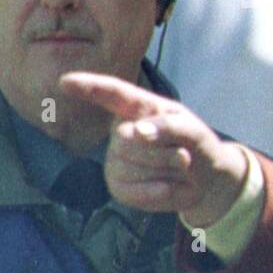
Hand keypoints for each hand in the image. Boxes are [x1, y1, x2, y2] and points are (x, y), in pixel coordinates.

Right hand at [59, 72, 248, 227]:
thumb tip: (137, 131)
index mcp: (140, 108)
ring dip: (165, 171)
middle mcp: (122, 131)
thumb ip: (170, 126)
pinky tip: (168, 186)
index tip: (66, 81)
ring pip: (131, 166)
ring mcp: (116, 159)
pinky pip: (132, 191)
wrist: (205, 182)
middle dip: (164, 151)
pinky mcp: (118, 186)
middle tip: (183, 156)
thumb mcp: (194, 130)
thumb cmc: (197, 147)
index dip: (90, 87)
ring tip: (176, 169)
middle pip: (128, 139)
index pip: (113, 94)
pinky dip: (158, 191)